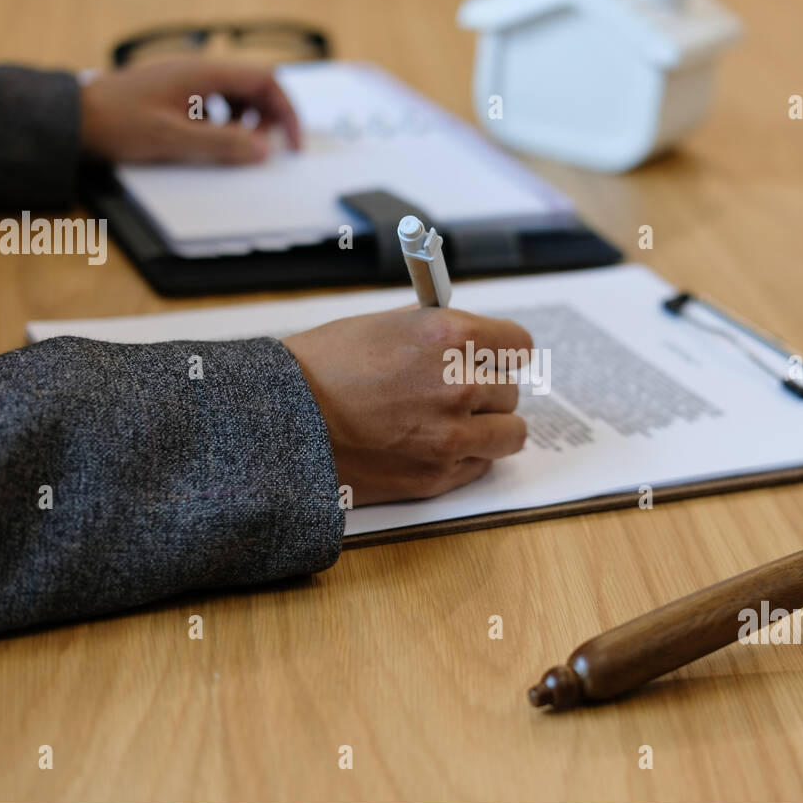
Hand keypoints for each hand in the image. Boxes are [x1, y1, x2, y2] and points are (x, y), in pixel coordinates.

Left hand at [79, 55, 300, 163]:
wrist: (74, 118)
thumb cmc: (117, 123)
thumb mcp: (174, 140)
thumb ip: (222, 144)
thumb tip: (263, 149)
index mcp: (203, 73)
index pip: (266, 81)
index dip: (287, 112)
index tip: (291, 144)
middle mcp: (198, 70)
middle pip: (254, 88)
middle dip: (267, 120)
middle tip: (260, 151)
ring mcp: (186, 80)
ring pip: (235, 97)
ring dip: (244, 123)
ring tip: (232, 149)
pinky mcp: (174, 93)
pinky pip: (213, 104)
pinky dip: (222, 123)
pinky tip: (205, 142)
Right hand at [283, 308, 534, 505]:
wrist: (283, 425)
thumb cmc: (323, 369)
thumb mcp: (384, 325)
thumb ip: (436, 332)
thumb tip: (467, 340)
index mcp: (450, 337)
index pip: (518, 344)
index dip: (505, 351)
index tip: (497, 357)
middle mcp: (461, 386)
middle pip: (510, 390)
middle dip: (488, 390)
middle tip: (457, 393)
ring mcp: (452, 436)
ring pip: (509, 433)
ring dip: (489, 428)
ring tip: (458, 424)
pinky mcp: (438, 476)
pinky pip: (481, 465)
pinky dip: (467, 457)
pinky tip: (435, 446)